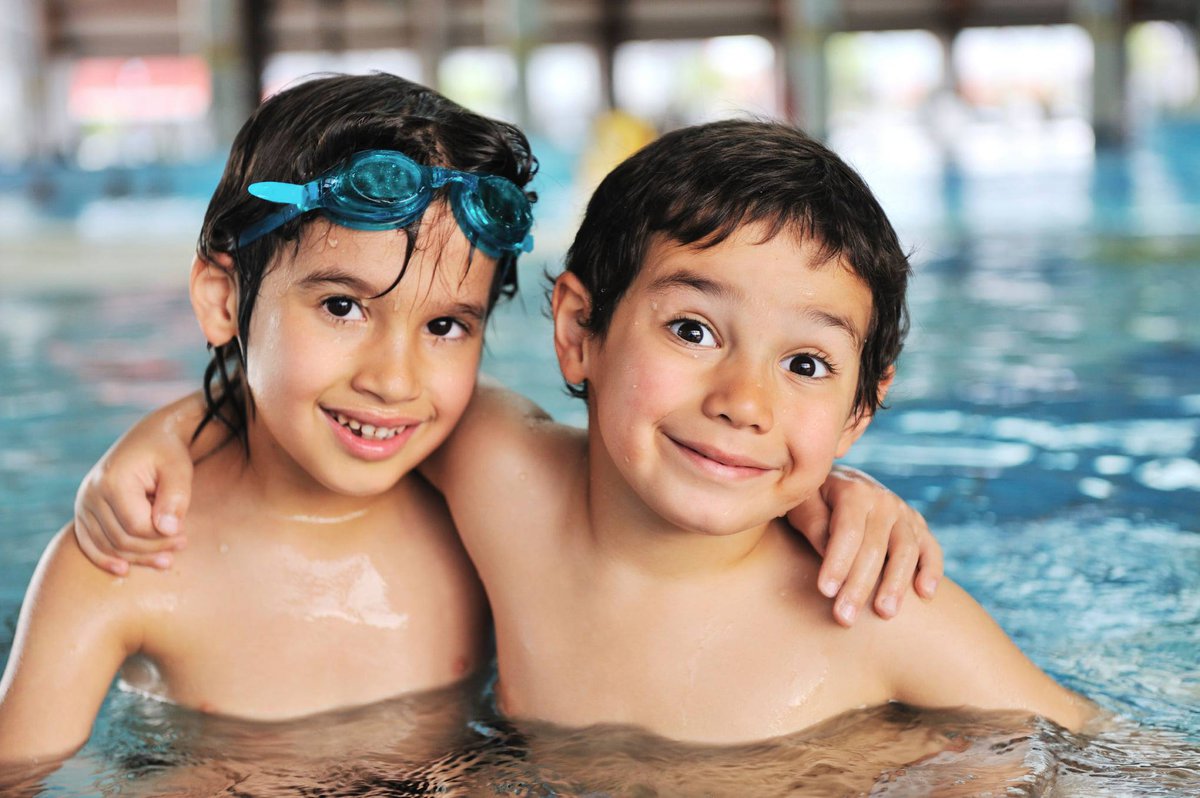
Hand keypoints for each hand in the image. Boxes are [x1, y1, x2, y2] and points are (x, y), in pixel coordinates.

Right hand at [73, 406, 201, 574]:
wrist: (149, 437)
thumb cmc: (167, 453)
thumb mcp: (179, 469)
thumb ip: (175, 498)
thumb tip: (167, 530)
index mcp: (112, 481)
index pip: (137, 526)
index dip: (162, 537)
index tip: (184, 535)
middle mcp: (91, 493)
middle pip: (121, 539)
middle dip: (153, 549)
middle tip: (182, 545)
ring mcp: (83, 503)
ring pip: (107, 545)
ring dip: (137, 557)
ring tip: (166, 559)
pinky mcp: (83, 511)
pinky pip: (88, 542)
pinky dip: (104, 558)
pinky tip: (123, 569)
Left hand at [787, 465, 942, 626]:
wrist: (839, 482)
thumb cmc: (814, 500)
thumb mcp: (803, 503)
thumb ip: (814, 524)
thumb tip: (827, 552)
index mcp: (853, 491)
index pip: (848, 531)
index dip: (838, 562)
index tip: (825, 591)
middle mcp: (883, 500)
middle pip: (875, 547)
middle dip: (859, 585)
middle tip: (845, 617)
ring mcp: (904, 514)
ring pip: (906, 551)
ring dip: (896, 584)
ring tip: (884, 613)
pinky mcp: (918, 527)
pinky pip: (931, 549)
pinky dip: (932, 571)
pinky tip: (925, 594)